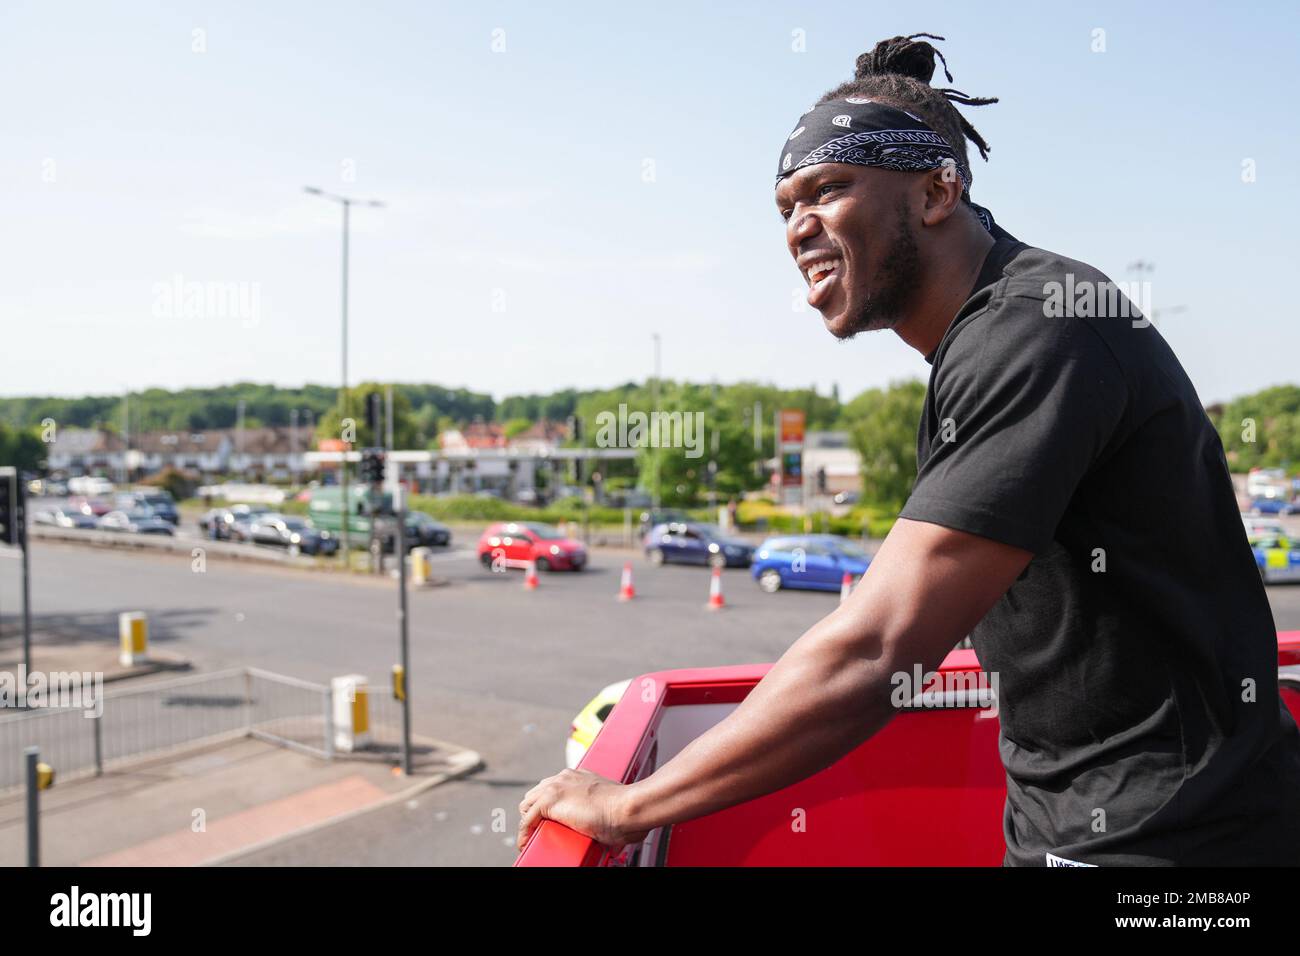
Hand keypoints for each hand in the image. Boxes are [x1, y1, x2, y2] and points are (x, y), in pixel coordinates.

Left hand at [517, 769, 647, 851]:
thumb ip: (601, 811)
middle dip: (535, 811)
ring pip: (528, 804)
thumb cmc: (625, 810)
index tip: (551, 819)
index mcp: (577, 776)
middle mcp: (564, 777)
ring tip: (533, 836)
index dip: (548, 805)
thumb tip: (610, 837)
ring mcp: (555, 787)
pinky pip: (527, 820)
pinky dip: (524, 833)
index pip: (552, 787)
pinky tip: (526, 842)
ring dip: (529, 821)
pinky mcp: (549, 801)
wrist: (626, 808)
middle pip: (536, 793)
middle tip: (539, 829)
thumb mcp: (607, 805)